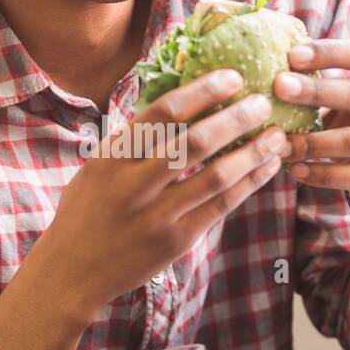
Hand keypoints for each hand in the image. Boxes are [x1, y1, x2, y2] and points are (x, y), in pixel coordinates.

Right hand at [42, 70, 289, 318]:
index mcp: (112, 157)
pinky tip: (266, 168)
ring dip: (252, 152)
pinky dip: (247, 184)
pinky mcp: (174, 241)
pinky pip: (220, 207)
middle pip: (195, 142)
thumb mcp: (97, 167)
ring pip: (215, 176)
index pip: (163, 113)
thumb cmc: (85, 212)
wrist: (71, 272)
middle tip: (264, 101)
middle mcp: (133, 184)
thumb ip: (132, 141)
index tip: (232, 77)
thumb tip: (178, 101)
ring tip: (277, 136)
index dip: (203, 91)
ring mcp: (155, 216)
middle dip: (236, 118)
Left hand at [273, 37, 349, 217]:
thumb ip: (321, 87)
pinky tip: (295, 170)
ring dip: (312, 142)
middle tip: (279, 86)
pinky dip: (322, 174)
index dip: (329, 53)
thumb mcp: (346, 105)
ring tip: (279, 144)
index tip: (292, 55)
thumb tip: (270, 70)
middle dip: (316, 90)